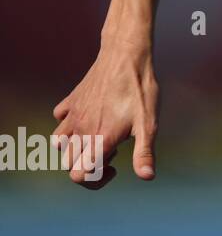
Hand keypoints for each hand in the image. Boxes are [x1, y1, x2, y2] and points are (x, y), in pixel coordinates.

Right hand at [51, 44, 158, 188]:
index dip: (95, 179)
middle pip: (68, 163)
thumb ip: (144, 153)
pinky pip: (59, 120)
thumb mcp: (149, 123)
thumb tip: (147, 177)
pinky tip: (89, 117)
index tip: (114, 166)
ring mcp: (73, 115)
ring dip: (75, 147)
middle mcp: (81, 129)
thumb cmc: (140, 91)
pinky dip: (69, 124)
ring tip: (98, 135)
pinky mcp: (71, 101)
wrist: (126, 56)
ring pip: (59, 143)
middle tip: (111, 148)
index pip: (79, 175)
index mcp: (99, 139)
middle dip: (87, 164)